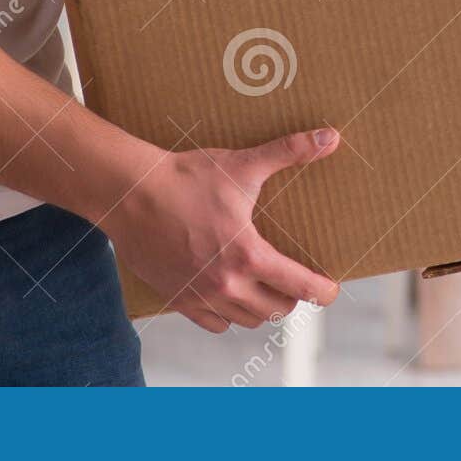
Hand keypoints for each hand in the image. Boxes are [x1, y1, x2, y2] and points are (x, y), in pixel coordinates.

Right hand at [100, 127, 341, 331]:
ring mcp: (202, 296)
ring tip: (265, 289)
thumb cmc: (186, 176)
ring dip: (261, 307)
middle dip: (292, 297)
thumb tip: (331, 137)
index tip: (330, 290)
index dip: (322, 291)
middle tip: (294, 281)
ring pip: (247, 319)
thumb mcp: (241, 164)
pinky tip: (229, 298)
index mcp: (249, 255)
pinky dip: (227, 315)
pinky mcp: (178, 299)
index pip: (300, 286)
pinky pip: (214, 324)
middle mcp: (228, 284)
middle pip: (277, 309)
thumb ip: (289, 151)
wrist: (130, 192)